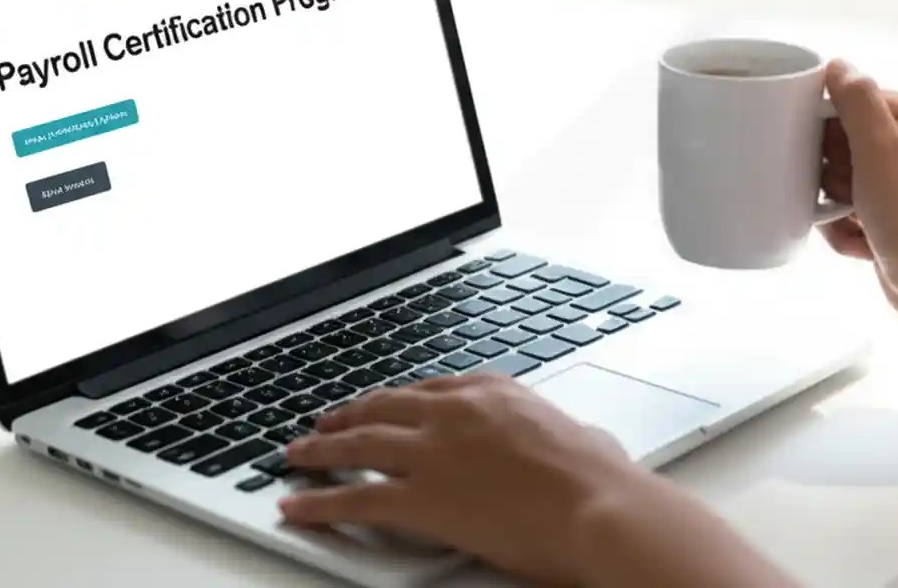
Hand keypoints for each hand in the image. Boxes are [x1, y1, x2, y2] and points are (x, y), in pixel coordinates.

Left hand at [280, 374, 650, 585]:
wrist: (598, 508)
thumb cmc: (602, 481)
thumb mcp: (587, 438)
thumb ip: (566, 434)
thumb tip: (587, 442)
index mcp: (492, 392)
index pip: (429, 389)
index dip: (396, 400)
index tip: (381, 406)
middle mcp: (453, 412)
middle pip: (384, 407)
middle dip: (349, 415)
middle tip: (326, 424)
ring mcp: (432, 451)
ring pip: (358, 443)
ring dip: (320, 450)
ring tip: (295, 456)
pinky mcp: (420, 496)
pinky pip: (354, 495)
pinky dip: (318, 502)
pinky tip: (296, 506)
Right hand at [821, 59, 897, 318]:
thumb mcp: (881, 151)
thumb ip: (856, 102)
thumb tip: (835, 65)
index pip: (842, 104)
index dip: (825, 133)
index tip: (835, 160)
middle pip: (830, 143)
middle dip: (827, 176)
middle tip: (849, 195)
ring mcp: (889, 180)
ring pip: (827, 180)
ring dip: (831, 207)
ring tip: (857, 221)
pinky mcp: (879, 212)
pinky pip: (835, 211)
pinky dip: (840, 229)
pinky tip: (861, 240)